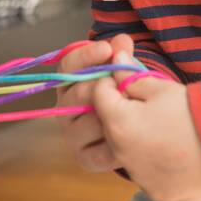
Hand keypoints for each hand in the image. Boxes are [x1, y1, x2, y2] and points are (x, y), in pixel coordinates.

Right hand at [55, 34, 137, 171]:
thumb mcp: (125, 74)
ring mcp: (72, 135)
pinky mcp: (84, 158)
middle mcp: (64, 109)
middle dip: (103, 86)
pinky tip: (131, 138)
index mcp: (68, 84)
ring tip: (132, 111)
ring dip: (112, 117)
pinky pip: (97, 154)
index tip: (107, 48)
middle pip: (76, 94)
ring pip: (88, 124)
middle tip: (125, 84)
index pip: (67, 66)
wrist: (136, 132)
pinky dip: (115, 146)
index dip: (86, 56)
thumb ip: (123, 57)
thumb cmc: (125, 96)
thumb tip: (122, 41)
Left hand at [92, 67, 200, 200]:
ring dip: (135, 137)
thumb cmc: (195, 111)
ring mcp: (137, 174)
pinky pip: (144, 170)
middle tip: (148, 103)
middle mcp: (120, 152)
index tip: (128, 78)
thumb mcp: (161, 88)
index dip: (112, 81)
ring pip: (126, 149)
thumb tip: (115, 58)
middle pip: (110, 124)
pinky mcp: (153, 189)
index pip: (100, 93)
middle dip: (122, 110)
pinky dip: (152, 160)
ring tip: (164, 127)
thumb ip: (132, 75)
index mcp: (118, 121)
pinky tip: (173, 149)